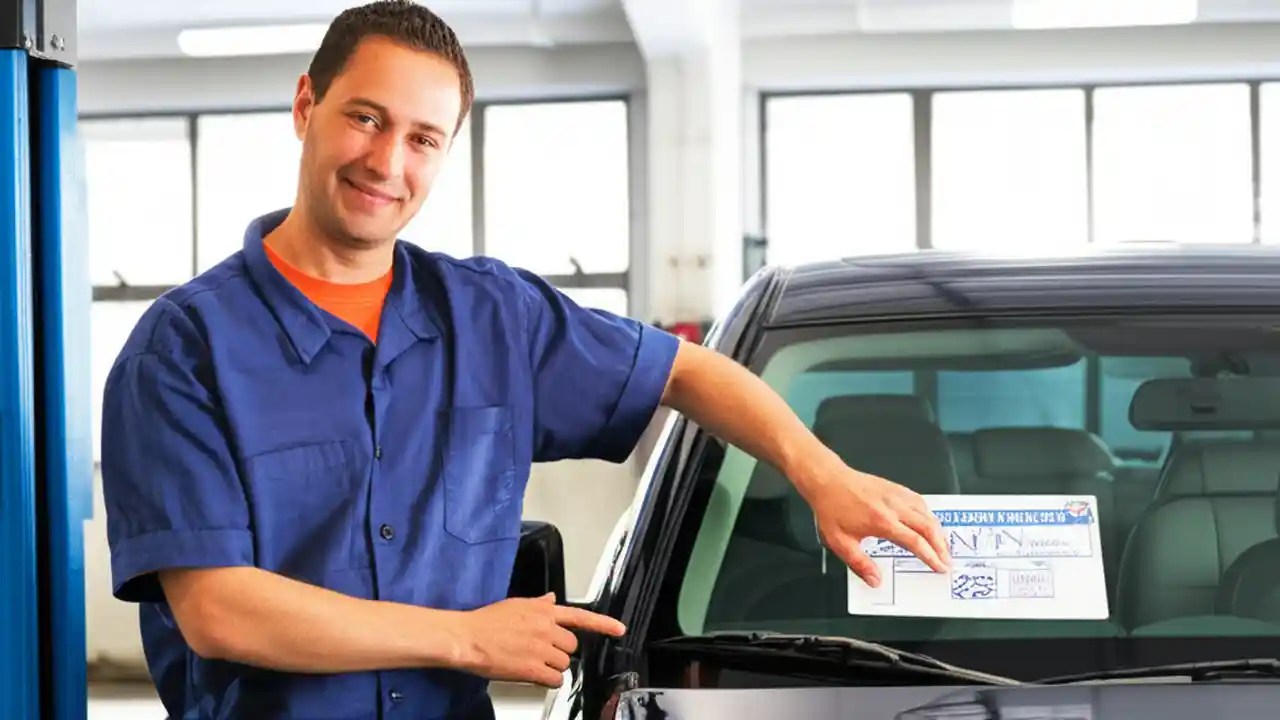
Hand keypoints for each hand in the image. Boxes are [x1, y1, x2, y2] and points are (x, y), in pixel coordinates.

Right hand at [457, 593, 625, 687]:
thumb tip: (552, 599)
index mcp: (544, 612)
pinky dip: (547, 680)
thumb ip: (539, 604)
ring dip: (551, 667)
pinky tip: (533, 675)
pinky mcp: (533, 668)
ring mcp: (541, 649)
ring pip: (563, 664)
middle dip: (559, 652)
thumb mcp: (516, 605)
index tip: (619, 629)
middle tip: (540, 652)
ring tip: (531, 662)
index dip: (603, 624)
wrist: (467, 637)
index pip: (580, 616)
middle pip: (571, 647)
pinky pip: (554, 680)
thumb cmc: (486, 622)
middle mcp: (546, 628)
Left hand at [801, 464, 951, 587]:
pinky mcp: (894, 488)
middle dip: (941, 546)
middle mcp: (893, 507)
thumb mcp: (840, 542)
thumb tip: (875, 580)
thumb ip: (860, 564)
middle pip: (928, 527)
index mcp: (882, 522)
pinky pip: (919, 500)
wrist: (827, 480)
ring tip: (942, 545)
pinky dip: (929, 513)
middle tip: (947, 560)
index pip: (915, 542)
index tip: (939, 566)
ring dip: (938, 530)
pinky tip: (929, 521)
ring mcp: (896, 495)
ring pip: (927, 513)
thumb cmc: (831, 507)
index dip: (931, 556)